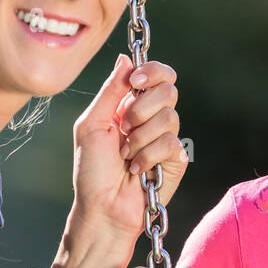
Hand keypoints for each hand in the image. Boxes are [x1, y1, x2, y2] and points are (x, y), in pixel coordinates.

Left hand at [70, 54, 187, 244]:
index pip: (157, 75)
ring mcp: (165, 140)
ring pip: (170, 118)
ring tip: (126, 155)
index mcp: (131, 106)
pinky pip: (171, 144)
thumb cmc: (91, 171)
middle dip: (142, 108)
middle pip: (169, 90)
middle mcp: (151, 119)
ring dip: (141, 137)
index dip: (153, 71)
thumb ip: (110, 91)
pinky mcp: (176, 161)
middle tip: (124, 127)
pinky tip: (137, 170)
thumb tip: (125, 59)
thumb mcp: (91, 124)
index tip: (137, 80)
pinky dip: (149, 156)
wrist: (102, 208)